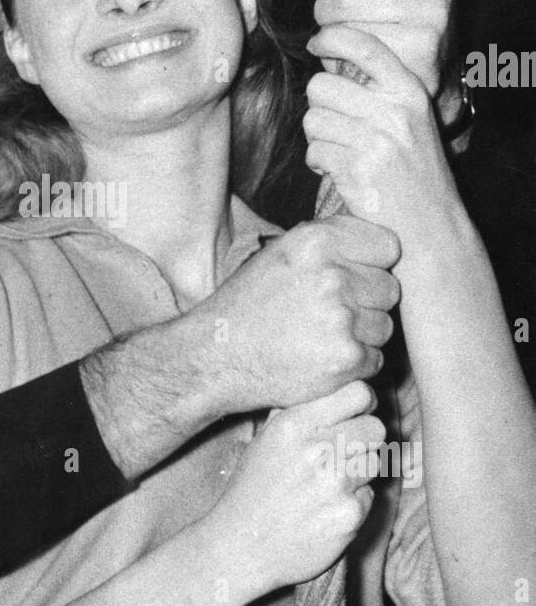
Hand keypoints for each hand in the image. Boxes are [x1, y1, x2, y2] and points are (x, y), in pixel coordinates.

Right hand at [204, 215, 400, 411]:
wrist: (216, 356)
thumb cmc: (249, 304)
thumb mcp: (280, 253)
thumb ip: (330, 241)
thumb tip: (382, 242)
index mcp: (316, 241)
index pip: (388, 246)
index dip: (373, 263)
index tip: (354, 275)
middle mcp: (333, 276)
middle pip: (390, 288)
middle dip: (367, 301)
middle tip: (330, 311)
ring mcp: (342, 319)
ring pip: (385, 326)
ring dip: (362, 335)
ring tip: (321, 335)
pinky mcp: (347, 358)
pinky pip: (376, 359)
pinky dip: (354, 364)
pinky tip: (321, 358)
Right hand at [206, 381, 382, 590]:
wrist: (241, 546)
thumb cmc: (254, 488)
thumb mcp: (265, 438)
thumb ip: (298, 409)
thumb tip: (335, 385)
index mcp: (295, 423)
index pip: (359, 392)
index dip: (361, 405)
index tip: (351, 417)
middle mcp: (318, 449)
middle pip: (376, 427)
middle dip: (363, 440)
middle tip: (342, 455)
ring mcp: (336, 484)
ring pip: (376, 461)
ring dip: (359, 472)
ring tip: (328, 485)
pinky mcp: (350, 516)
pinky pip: (371, 497)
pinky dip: (354, 503)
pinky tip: (326, 510)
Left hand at [303, 25, 463, 252]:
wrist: (429, 225)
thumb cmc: (413, 170)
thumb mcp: (410, 119)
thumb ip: (379, 91)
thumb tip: (327, 62)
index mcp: (410, 91)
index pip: (365, 44)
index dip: (332, 37)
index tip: (317, 43)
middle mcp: (395, 111)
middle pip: (321, 85)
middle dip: (319, 106)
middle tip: (336, 125)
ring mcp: (376, 140)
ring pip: (312, 119)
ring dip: (318, 138)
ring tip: (341, 151)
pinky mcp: (357, 169)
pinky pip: (313, 151)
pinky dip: (319, 163)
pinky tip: (339, 171)